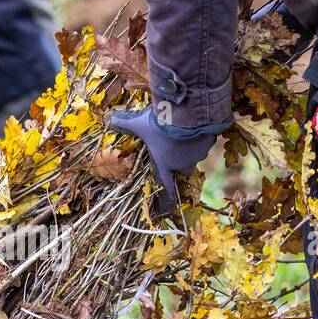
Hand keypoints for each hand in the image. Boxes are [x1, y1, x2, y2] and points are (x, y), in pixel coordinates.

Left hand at [107, 108, 230, 212]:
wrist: (188, 113)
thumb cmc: (160, 123)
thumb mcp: (140, 123)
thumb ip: (125, 122)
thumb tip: (108, 118)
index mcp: (165, 162)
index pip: (166, 182)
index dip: (168, 194)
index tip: (170, 204)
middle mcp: (183, 162)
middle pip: (186, 170)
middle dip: (183, 164)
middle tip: (178, 153)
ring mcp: (198, 153)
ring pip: (197, 155)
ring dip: (193, 148)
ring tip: (188, 133)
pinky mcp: (209, 142)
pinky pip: (206, 142)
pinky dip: (202, 136)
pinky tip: (198, 125)